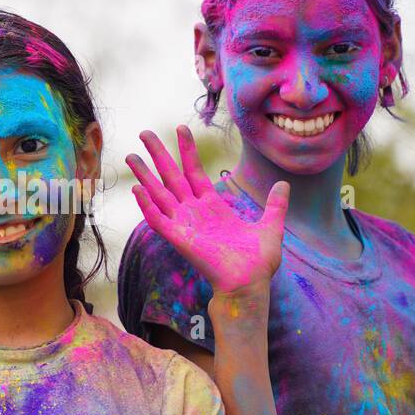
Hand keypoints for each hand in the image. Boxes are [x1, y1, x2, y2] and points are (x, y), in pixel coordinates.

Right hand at [125, 125, 288, 294]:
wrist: (250, 285)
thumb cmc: (258, 263)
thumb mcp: (270, 227)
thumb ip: (275, 205)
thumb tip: (284, 184)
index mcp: (213, 207)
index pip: (195, 171)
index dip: (187, 151)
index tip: (181, 128)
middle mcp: (194, 213)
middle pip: (171, 177)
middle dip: (158, 155)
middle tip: (144, 133)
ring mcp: (184, 225)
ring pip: (159, 195)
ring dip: (145, 176)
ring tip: (130, 156)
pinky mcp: (179, 240)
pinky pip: (158, 220)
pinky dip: (147, 206)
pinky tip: (137, 190)